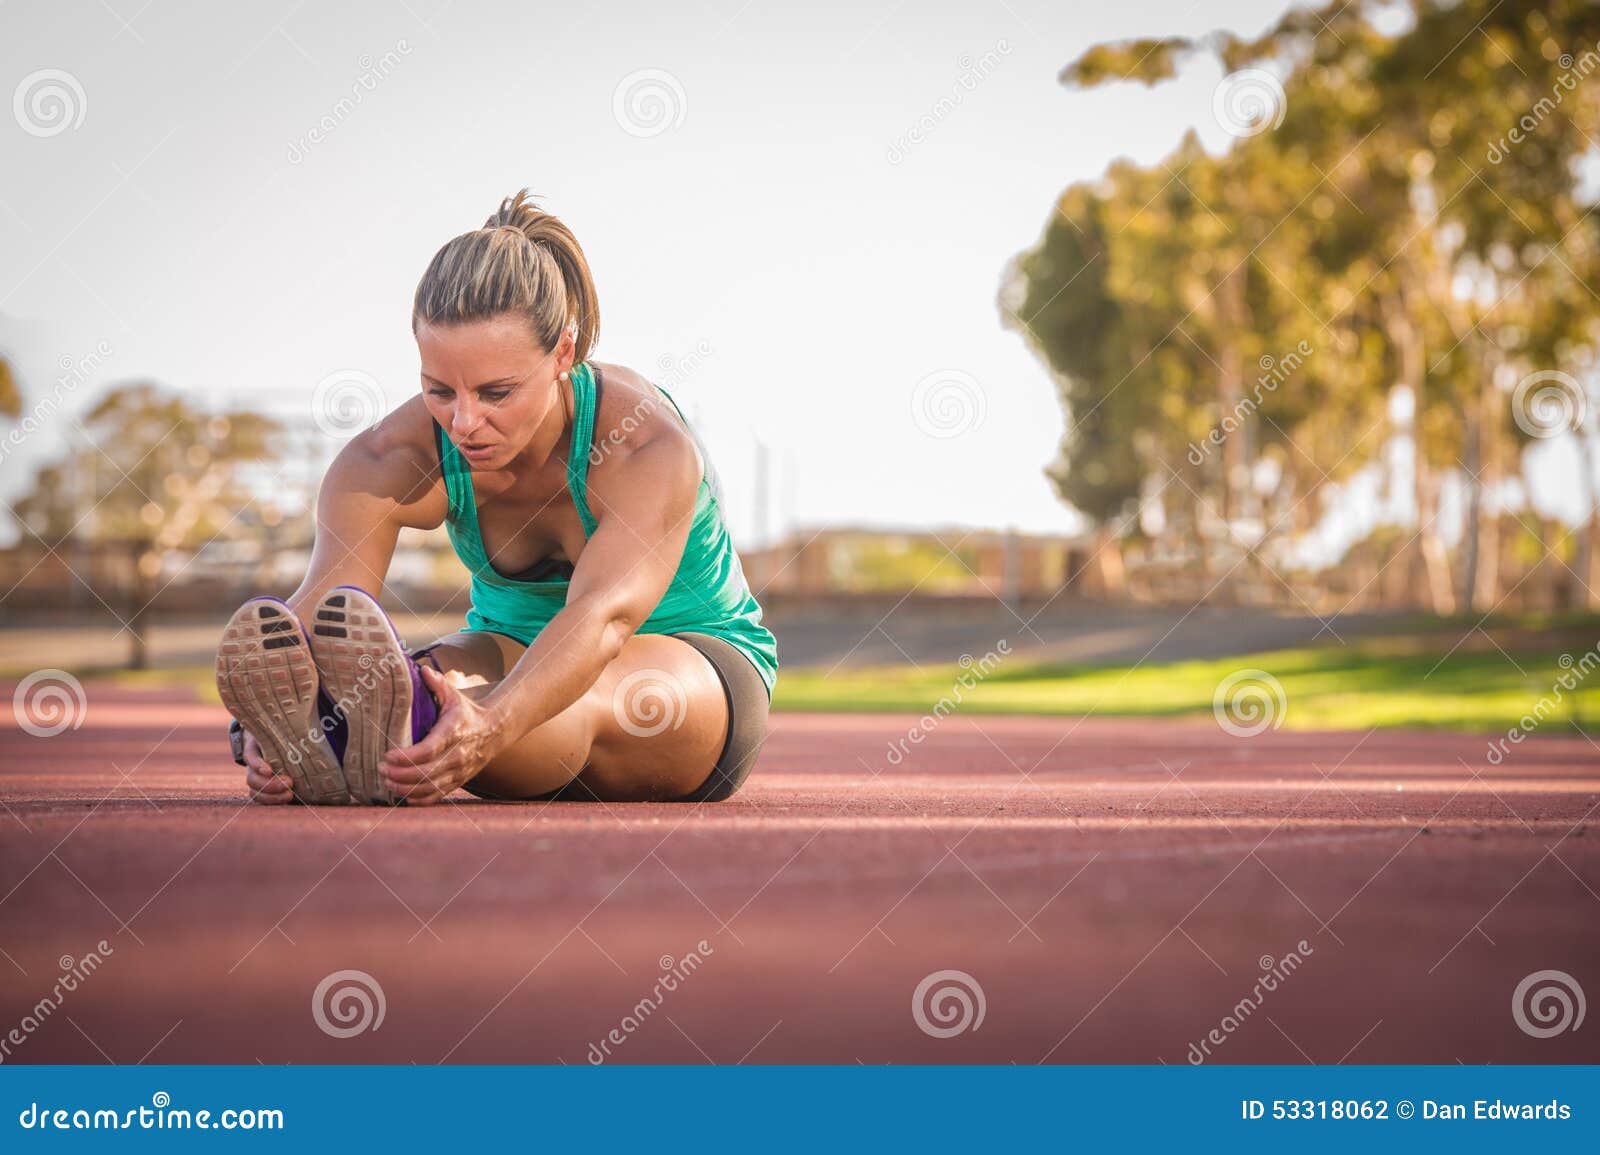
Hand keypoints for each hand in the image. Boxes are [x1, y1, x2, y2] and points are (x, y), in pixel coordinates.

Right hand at [241, 730, 295, 804]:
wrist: (277, 743)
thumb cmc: (282, 735)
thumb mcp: (282, 729)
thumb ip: (294, 727)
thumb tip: (315, 708)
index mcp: (255, 748)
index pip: (251, 756)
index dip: (257, 765)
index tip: (269, 770)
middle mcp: (253, 766)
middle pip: (252, 779)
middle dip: (269, 784)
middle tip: (289, 783)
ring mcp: (257, 779)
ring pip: (255, 792)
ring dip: (271, 797)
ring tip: (289, 795)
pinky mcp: (264, 789)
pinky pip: (263, 799)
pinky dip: (273, 802)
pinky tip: (287, 801)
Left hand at [380, 665, 500, 805]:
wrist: (496, 730)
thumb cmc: (467, 712)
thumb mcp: (454, 695)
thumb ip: (437, 684)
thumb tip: (422, 670)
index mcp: (454, 732)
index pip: (429, 749)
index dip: (407, 756)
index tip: (387, 755)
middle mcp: (458, 755)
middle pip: (426, 772)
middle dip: (400, 774)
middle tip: (381, 769)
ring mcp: (459, 771)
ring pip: (431, 787)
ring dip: (406, 788)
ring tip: (387, 782)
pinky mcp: (459, 781)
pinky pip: (438, 795)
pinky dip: (420, 799)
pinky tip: (404, 795)